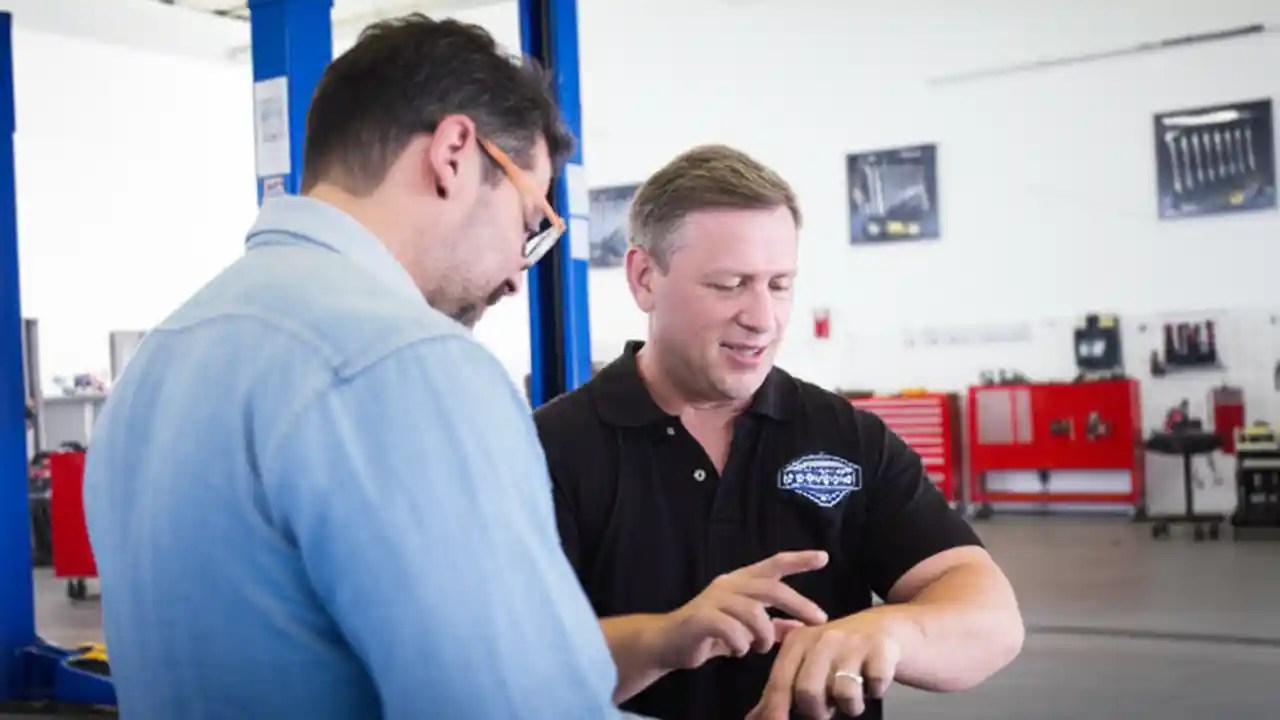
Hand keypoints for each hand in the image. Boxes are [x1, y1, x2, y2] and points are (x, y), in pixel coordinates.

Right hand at [651, 550, 829, 671]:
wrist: (666, 642)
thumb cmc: (709, 633)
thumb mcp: (745, 628)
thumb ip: (772, 626)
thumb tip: (801, 627)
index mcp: (740, 582)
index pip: (772, 565)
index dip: (798, 560)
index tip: (824, 557)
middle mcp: (729, 585)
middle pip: (770, 587)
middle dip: (798, 603)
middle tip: (818, 619)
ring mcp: (713, 600)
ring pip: (753, 612)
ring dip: (764, 634)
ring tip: (761, 647)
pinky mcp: (701, 618)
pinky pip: (732, 631)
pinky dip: (741, 645)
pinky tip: (738, 651)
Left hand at [746, 608, 917, 718]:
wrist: (891, 628)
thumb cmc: (841, 654)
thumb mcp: (807, 665)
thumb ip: (779, 693)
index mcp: (798, 641)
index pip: (779, 683)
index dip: (776, 711)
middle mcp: (823, 637)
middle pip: (808, 693)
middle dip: (818, 711)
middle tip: (829, 706)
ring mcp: (853, 641)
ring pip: (842, 693)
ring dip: (850, 705)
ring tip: (852, 692)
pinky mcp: (882, 648)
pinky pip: (874, 686)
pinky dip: (876, 690)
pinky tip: (874, 680)